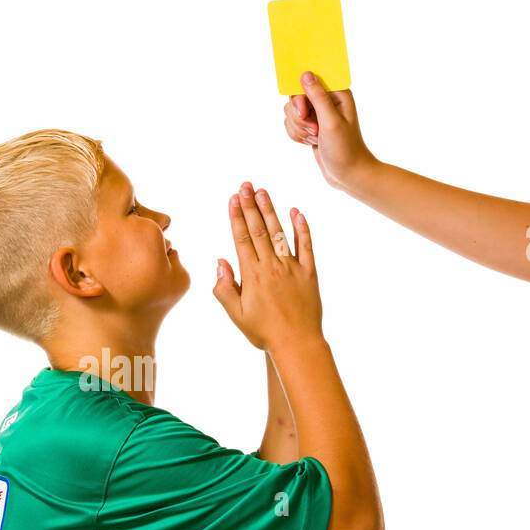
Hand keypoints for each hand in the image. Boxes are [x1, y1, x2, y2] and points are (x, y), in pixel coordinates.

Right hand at [213, 183, 322, 351]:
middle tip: (245, 185)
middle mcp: (271, 266)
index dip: (236, 217)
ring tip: (263, 192)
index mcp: (252, 275)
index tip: (232, 199)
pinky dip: (302, 227)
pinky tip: (296, 211)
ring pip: (279, 233)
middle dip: (250, 205)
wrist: (297, 343)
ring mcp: (292, 267)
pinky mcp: (309, 272)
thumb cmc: (264, 332)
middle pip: (258, 230)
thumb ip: (224, 288)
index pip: (242, 239)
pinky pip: (306, 245)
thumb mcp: (236, 314)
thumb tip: (220, 262)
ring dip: (271, 210)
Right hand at [284, 71, 375, 190]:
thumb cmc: (345, 149)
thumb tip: (305, 74)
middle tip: (314, 130)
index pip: (308, 81)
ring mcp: (317, 114)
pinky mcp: (310, 126)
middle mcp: (326, 100)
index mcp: (336, 93)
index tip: (303, 112)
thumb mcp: (330, 122)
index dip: (300, 96)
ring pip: (291, 112)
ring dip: (298, 128)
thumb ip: (317, 97)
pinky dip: (297, 135)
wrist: (348, 174)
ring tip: (315, 138)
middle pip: (295, 97)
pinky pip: (291, 124)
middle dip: (299, 117)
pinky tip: (310, 143)